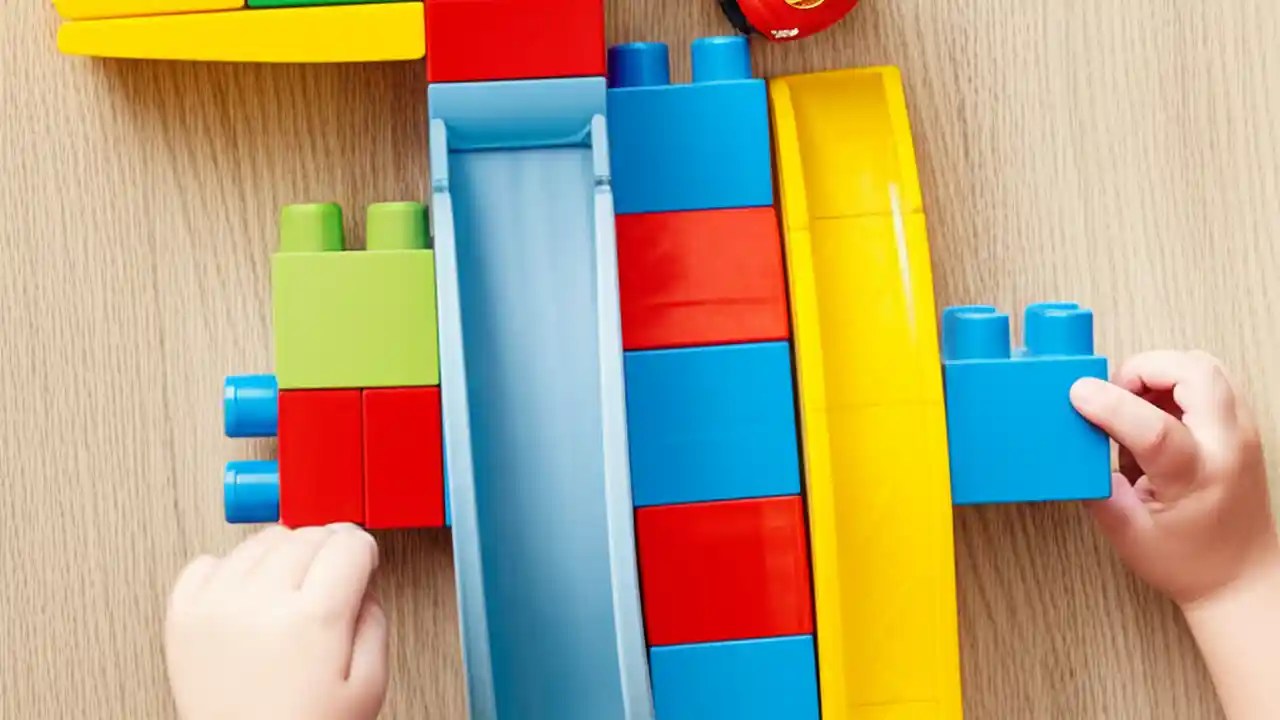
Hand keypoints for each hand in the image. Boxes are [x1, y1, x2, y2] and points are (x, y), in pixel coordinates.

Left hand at [165, 524, 388, 719]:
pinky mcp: (183, 618)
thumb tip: (363, 583)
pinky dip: (230, 569)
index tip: (362, 561)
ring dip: (283, 553)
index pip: (348, 543)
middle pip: (307, 536)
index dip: (364, 550)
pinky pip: (206, 562)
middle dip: (328, 549)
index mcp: (314, 619)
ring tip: (290, 588)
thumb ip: (374, 623)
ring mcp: (218, 607)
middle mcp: (262, 603)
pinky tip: (247, 592)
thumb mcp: (369, 686)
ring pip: (260, 541)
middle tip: (331, 577)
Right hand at [1070, 350, 1278, 607]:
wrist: (1241, 577)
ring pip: (1205, 365)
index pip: (1155, 428)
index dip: (1111, 403)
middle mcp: (1226, 447)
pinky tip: (1157, 413)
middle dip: (1143, 368)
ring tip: (1136, 404)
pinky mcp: (1242, 427)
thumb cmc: (1189, 561)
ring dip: (1162, 372)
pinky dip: (1177, 383)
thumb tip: (1077, 445)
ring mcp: (1240, 432)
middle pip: (1193, 372)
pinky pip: (1212, 380)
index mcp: (1196, 479)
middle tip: (1116, 393)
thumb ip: (1099, 489)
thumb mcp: (1128, 535)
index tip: (1079, 395)